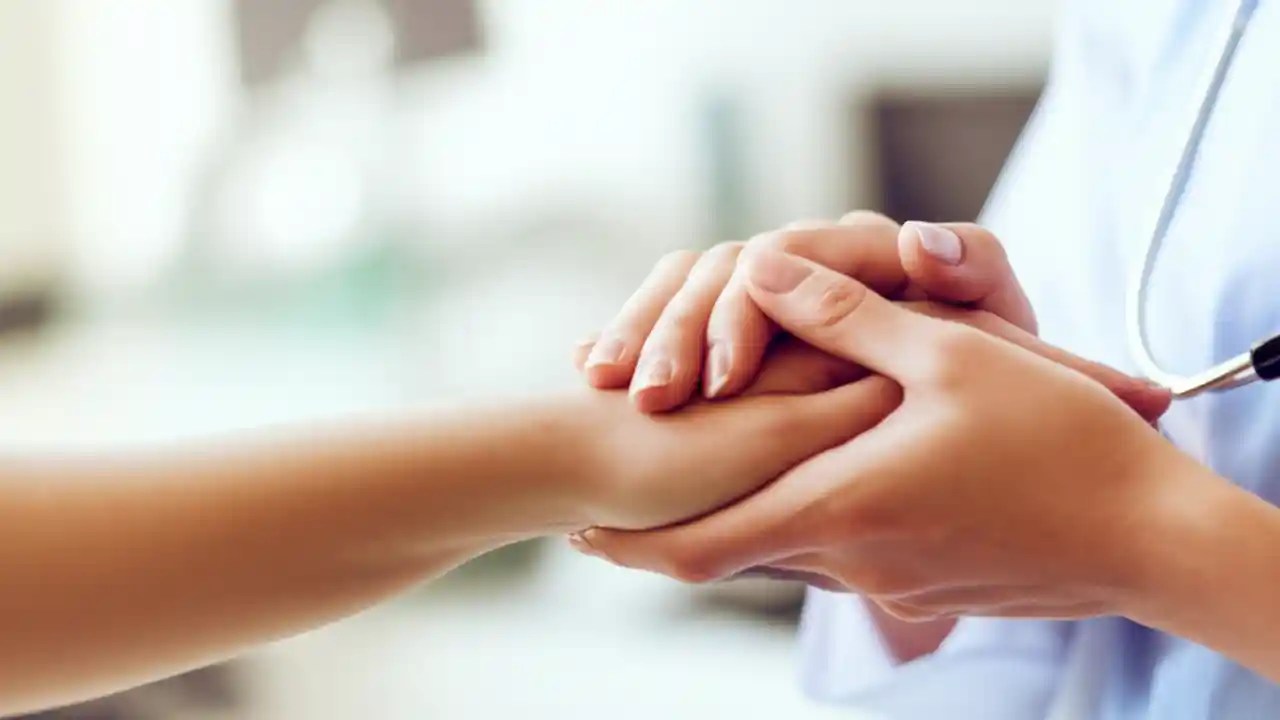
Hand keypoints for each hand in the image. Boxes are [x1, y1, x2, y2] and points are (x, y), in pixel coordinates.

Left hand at [574, 248, 1195, 620]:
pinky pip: (838, 562)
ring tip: (699, 493)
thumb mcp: (948, 355)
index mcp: (837, 502)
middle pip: (729, 559)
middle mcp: (849, 558)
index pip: (701, 544)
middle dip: (666, 539)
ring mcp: (887, 582)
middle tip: (613, 524)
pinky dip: (801, 532)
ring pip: (784, 559)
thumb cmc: (1056, 440)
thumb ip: (842, 311)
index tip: (582, 529)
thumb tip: (757, 268)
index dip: (632, 542)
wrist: (1147, 534)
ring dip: (736, 529)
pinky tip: (811, 496)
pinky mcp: (924, 587)